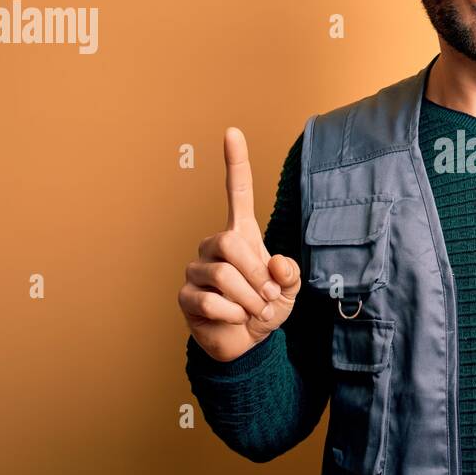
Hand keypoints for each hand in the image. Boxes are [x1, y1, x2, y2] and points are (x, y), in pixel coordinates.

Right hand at [178, 127, 301, 361]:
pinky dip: (233, 315)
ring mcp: (197, 269)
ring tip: (256, 311)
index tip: (232, 132)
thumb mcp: (289, 290)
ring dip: (249, 300)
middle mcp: (215, 246)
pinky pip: (211, 301)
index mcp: (242, 235)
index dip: (235, 163)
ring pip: (223, 275)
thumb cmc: (266, 308)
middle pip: (230, 243)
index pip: (238, 193)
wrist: (246, 342)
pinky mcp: (185, 295)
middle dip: (257, 275)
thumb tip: (274, 263)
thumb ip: (290, 274)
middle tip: (269, 297)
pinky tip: (235, 319)